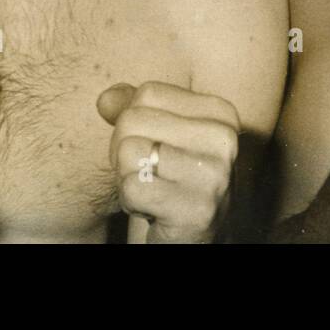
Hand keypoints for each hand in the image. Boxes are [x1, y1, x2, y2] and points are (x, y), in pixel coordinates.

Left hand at [97, 81, 239, 243]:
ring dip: (128, 176)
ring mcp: (214, 175)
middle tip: (148, 173)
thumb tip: (105, 100)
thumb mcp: (155, 133)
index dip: (133, 121)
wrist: (191, 235)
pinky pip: (132, 187)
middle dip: (124, 150)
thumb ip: (130, 108)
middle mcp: (224, 140)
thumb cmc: (169, 178)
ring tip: (152, 189)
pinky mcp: (197, 211)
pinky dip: (130, 200)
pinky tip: (153, 208)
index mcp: (220, 113)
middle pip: (134, 120)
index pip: (148, 94)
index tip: (153, 146)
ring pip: (129, 151)